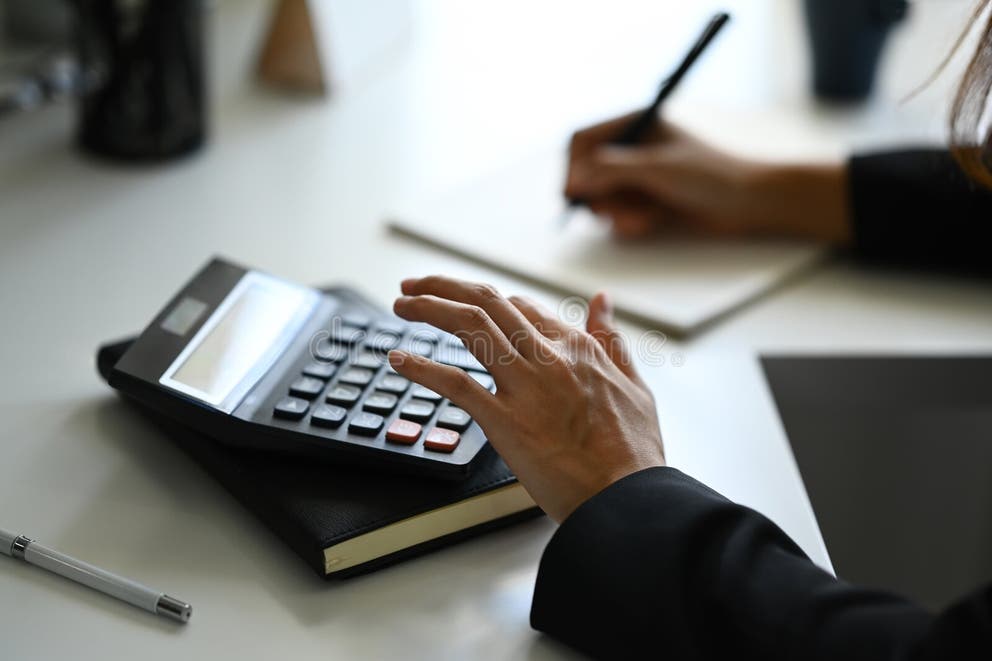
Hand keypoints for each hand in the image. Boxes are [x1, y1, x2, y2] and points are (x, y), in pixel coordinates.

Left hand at [388, 276, 665, 522]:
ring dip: (428, 308)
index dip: (484, 298)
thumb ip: (612, 340)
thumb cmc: (633, 452)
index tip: (463, 300)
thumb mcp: (633, 383)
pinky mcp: (505, 421)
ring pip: (469, 325)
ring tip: (402, 305)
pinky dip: (422, 367)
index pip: (519, 306)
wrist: (627, 499)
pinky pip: (456, 383)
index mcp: (576, 348)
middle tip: (414, 285)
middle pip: (486, 302)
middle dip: (444, 286)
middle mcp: (547, 357)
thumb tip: (602, 301)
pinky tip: (399, 360)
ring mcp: (524, 386)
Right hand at [566, 114, 850, 242]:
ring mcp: (640, 175)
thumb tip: (574, 182)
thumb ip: (611, 171)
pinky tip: (652, 223)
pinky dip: (630, 223)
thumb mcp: (658, 167)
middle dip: (599, 196)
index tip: (575, 193)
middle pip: (587, 172)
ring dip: (617, 212)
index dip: (574, 166)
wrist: (753, 203)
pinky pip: (619, 215)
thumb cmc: (713, 174)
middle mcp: (633, 147)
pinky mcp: (648, 200)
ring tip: (643, 219)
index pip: (583, 140)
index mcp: (635, 122)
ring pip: (602, 198)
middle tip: (613, 212)